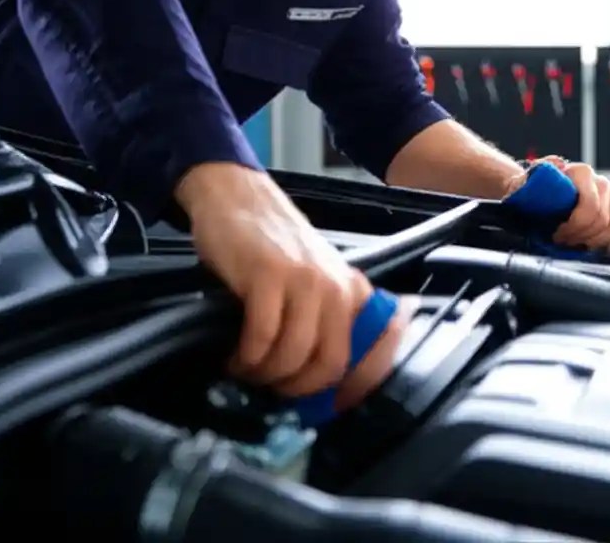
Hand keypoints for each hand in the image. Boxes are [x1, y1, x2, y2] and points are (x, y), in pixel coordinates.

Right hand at [176, 163, 407, 407]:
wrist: (240, 199)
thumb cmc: (275, 249)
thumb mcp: (316, 284)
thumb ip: (330, 324)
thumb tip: (330, 386)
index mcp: (355, 293)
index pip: (374, 355)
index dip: (353, 391)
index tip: (327, 409)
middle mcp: (339, 287)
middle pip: (332, 364)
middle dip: (298, 389)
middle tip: (272, 389)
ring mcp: (306, 280)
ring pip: (296, 355)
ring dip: (266, 374)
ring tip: (247, 369)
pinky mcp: (268, 275)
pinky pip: (262, 336)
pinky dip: (246, 356)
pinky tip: (235, 355)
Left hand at [507, 156, 609, 252]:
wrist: (537, 193)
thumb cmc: (530, 192)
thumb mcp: (523, 185)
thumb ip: (529, 180)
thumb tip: (545, 173)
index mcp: (580, 172)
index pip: (590, 206)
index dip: (575, 227)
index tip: (557, 236)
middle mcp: (600, 182)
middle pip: (604, 220)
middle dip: (582, 238)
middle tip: (564, 244)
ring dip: (598, 242)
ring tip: (578, 245)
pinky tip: (598, 246)